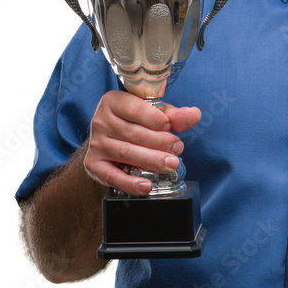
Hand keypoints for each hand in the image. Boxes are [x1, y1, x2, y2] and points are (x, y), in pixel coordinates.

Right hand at [84, 91, 201, 194]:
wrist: (109, 140)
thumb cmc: (135, 123)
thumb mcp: (154, 114)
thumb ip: (174, 115)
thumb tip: (194, 114)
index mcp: (114, 102)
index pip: (135, 109)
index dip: (156, 119)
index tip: (170, 127)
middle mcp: (101, 121)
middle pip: (133, 133)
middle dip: (160, 142)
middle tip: (178, 149)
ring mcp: (96, 144)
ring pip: (126, 152)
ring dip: (152, 160)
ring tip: (171, 164)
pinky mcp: (94, 164)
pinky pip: (111, 176)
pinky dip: (129, 183)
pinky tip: (146, 186)